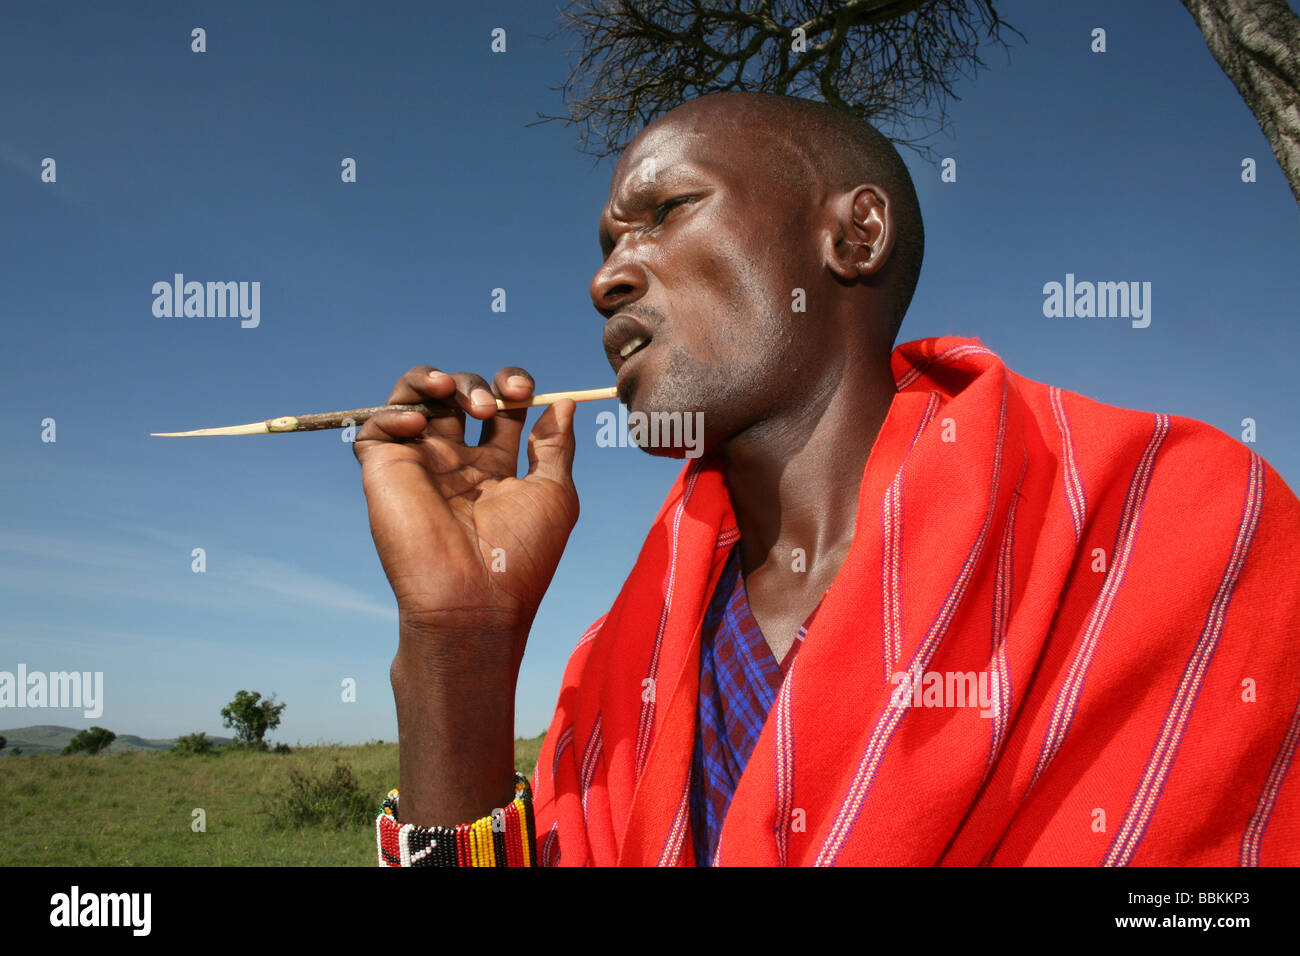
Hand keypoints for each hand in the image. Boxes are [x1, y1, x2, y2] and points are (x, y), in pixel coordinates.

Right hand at [353, 365, 578, 670]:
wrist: (473, 601)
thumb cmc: (520, 555)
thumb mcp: (554, 494)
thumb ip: (555, 446)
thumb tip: (565, 404)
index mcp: (497, 468)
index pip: (501, 409)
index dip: (513, 386)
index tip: (526, 392)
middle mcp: (456, 463)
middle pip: (459, 395)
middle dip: (477, 384)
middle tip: (489, 405)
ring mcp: (420, 464)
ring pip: (413, 398)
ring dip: (431, 380)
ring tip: (451, 394)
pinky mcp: (384, 471)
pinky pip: (375, 425)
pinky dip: (395, 411)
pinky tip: (420, 425)